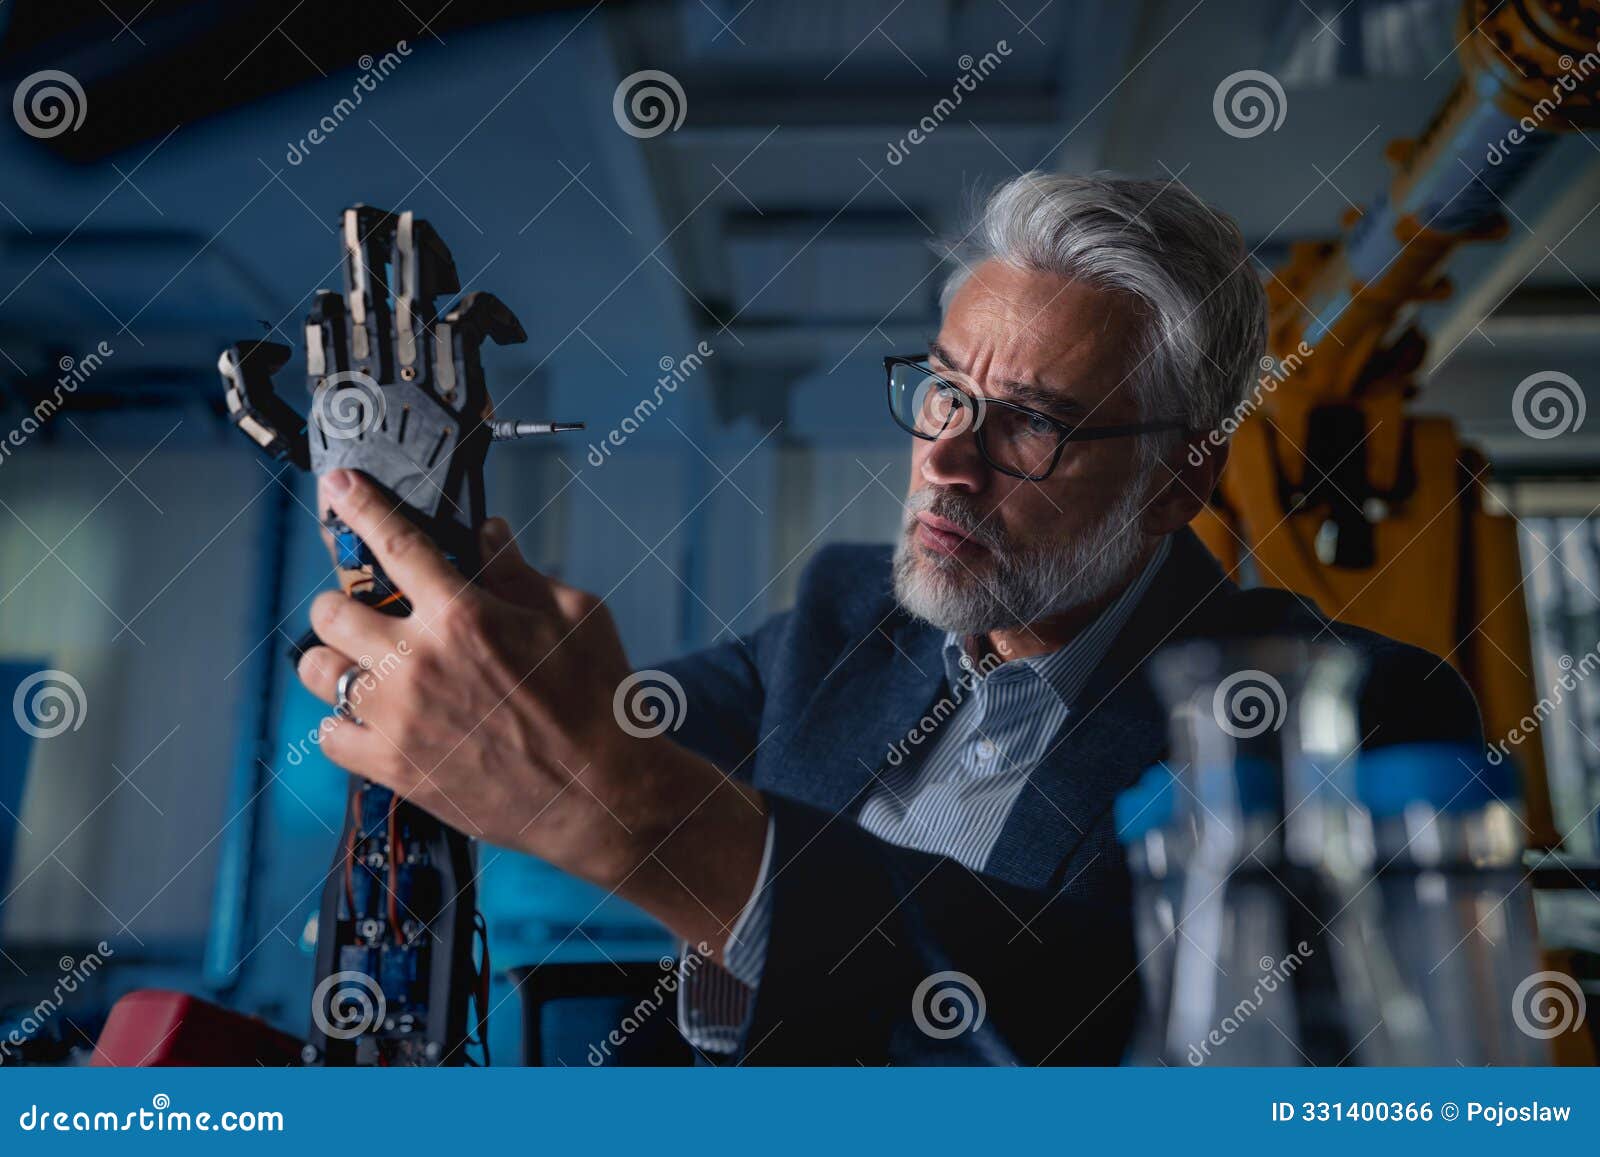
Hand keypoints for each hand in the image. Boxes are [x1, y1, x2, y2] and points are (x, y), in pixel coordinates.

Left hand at [295, 468, 767, 952]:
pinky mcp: (394, 768)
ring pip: (318, 672)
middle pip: (332, 610)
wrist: (600, 794)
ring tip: (364, 666)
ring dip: (336, 660)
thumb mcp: (576, 616)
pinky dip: (345, 723)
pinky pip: (330, 735)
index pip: (394, 543)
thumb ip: (520, 572)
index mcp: (464, 614)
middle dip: (344, 601)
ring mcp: (398, 718)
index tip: (338, 485)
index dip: (359, 506)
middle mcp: (417, 661)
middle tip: (367, 612)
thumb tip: (487, 534)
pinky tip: (374, 720)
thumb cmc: (598, 698)